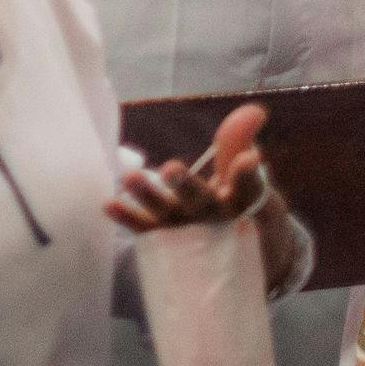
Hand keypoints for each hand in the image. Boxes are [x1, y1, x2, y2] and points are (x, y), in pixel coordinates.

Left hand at [108, 103, 271, 232]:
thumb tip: (255, 110)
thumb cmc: (235, 202)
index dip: (247, 175)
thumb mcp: (242, 173)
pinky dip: (128, 219)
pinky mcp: (165, 240)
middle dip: (186, 186)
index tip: (249, 158)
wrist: (235, 255)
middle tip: (170, 168)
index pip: (249, 188)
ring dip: (149, 197)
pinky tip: (109, 204)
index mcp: (242, 202)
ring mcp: (188, 231)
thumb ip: (238, 140)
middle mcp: (215, 219)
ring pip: (168, 215)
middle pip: (202, 203)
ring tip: (130, 177)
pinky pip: (146, 230)